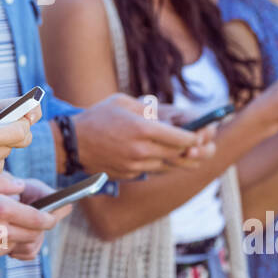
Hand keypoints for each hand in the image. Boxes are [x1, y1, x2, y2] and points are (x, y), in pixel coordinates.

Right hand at [0, 172, 66, 269]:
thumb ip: (3, 185)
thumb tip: (21, 188)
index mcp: (0, 211)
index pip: (41, 220)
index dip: (55, 216)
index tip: (61, 212)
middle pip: (34, 238)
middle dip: (39, 228)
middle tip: (39, 218)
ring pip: (14, 247)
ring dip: (17, 236)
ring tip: (6, 223)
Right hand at [71, 93, 205, 178]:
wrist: (72, 143)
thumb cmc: (97, 117)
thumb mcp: (123, 102)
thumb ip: (149, 110)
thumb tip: (171, 119)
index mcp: (142, 129)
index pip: (180, 138)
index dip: (195, 137)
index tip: (201, 135)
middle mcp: (141, 150)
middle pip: (178, 154)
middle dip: (194, 150)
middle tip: (205, 147)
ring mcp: (135, 165)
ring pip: (167, 165)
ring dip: (180, 159)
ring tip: (192, 153)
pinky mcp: (129, 175)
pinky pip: (152, 170)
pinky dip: (161, 163)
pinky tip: (164, 156)